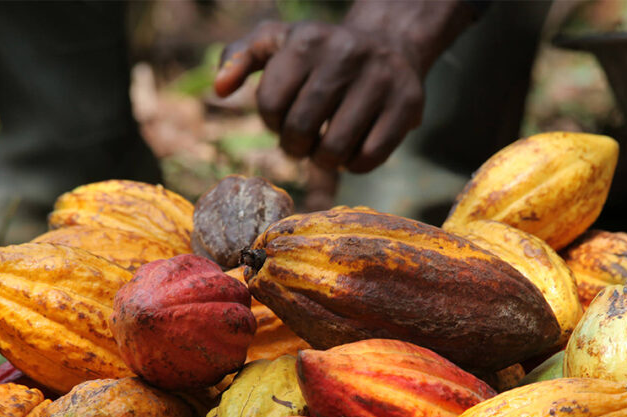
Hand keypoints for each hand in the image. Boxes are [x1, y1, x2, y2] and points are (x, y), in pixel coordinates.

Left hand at [215, 2, 475, 173]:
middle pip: (300, 130)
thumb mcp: (277, 42)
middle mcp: (345, 54)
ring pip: (335, 150)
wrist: (390, 44)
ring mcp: (380, 79)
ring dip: (323, 160)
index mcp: (307, 40)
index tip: (285, 116)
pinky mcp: (407, 104)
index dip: (272, 121)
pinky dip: (353, 165)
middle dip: (296, 145)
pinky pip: (368, 158)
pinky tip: (352, 150)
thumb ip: (240, 56)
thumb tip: (219, 89)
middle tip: (304, 141)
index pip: (270, 105)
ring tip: (326, 147)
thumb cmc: (320, 54)